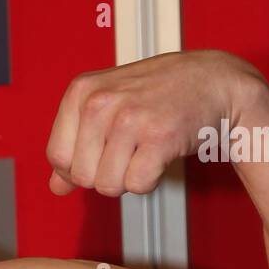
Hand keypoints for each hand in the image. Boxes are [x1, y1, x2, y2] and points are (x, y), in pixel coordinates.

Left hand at [45, 50, 264, 195]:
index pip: (57, 156)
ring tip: (144, 151)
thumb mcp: (107, 107)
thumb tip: (55, 187)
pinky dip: (149, 181)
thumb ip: (76, 145)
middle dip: (105, 175)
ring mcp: (129, 118)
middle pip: (82, 176)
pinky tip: (159, 156)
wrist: (213, 81)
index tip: (101, 155)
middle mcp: (100, 101)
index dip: (78, 168)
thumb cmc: (157, 94)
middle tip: (129, 151)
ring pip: (108, 185)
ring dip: (128, 179)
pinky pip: (137, 185)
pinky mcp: (159, 136)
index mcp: (80, 91)